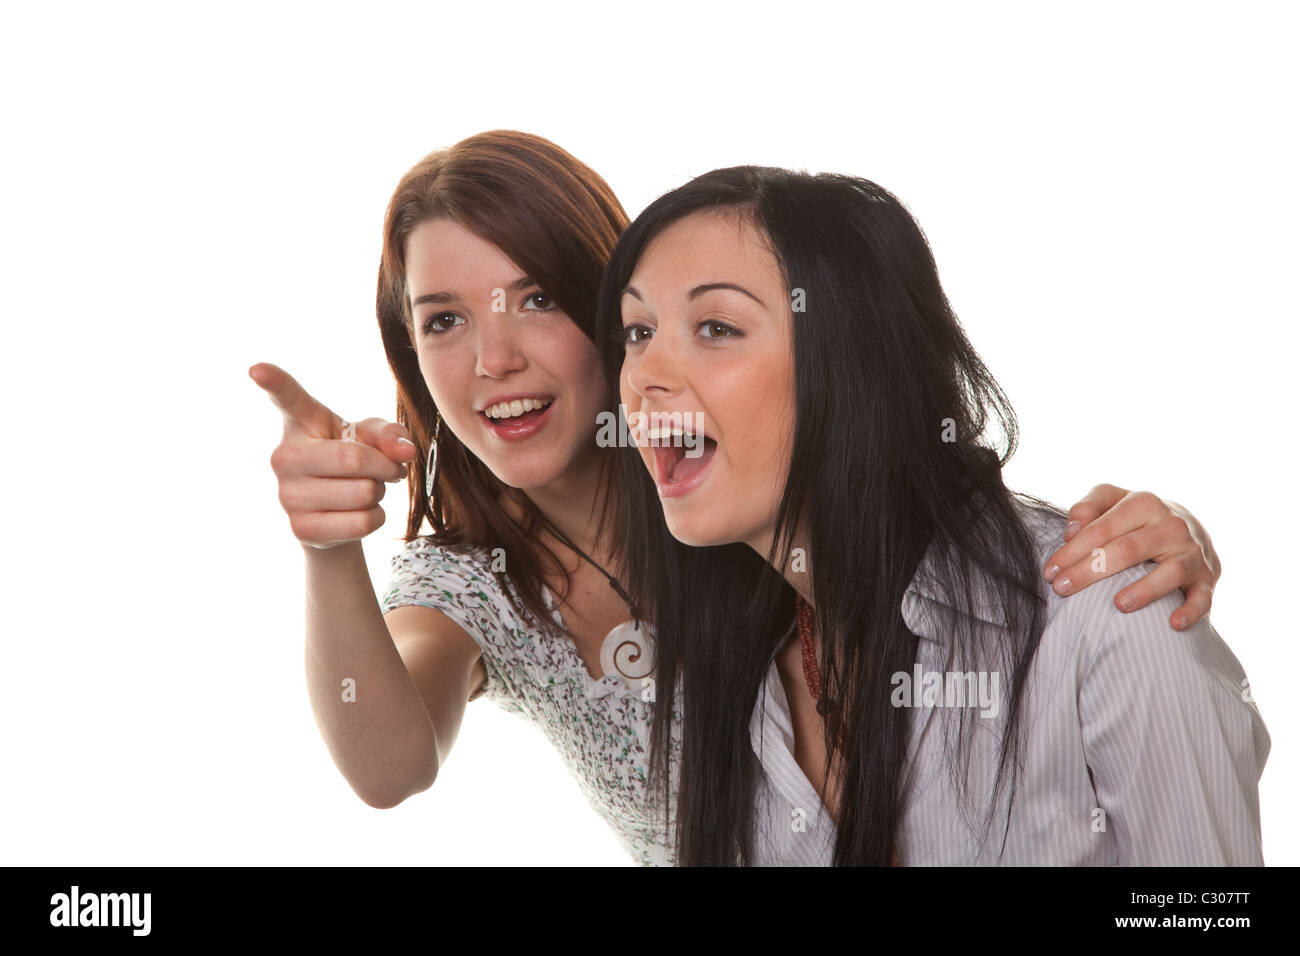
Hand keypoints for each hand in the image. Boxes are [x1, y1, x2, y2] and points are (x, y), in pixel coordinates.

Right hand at [250, 362, 416, 549]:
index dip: (273, 382)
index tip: (257, 369)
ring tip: (366, 489)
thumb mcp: (371, 437)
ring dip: (380, 492)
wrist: (335, 510)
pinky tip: (360, 512)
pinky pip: (362, 523)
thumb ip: (390, 433)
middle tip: (388, 468)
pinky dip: (376, 517)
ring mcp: (287, 496)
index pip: (286, 398)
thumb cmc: (351, 459)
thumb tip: (405, 451)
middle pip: (352, 459)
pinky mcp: (301, 529)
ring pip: (362, 493)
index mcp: (301, 422)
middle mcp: (284, 456)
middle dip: (385, 466)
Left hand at [1041, 484, 1220, 630]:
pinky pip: (1203, 597)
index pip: (1102, 528)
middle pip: (1128, 550)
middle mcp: (1171, 526)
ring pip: (1169, 572)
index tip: (1050, 571)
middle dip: (1090, 571)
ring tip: (1118, 605)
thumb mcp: (1113, 501)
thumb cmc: (1137, 518)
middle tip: (1062, 589)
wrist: (1190, 526)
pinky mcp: (1207, 578)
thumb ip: (1089, 506)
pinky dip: (1191, 610)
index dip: (1072, 550)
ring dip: (1145, 590)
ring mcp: (1192, 553)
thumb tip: (1071, 529)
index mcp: (1144, 504)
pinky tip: (1173, 624)